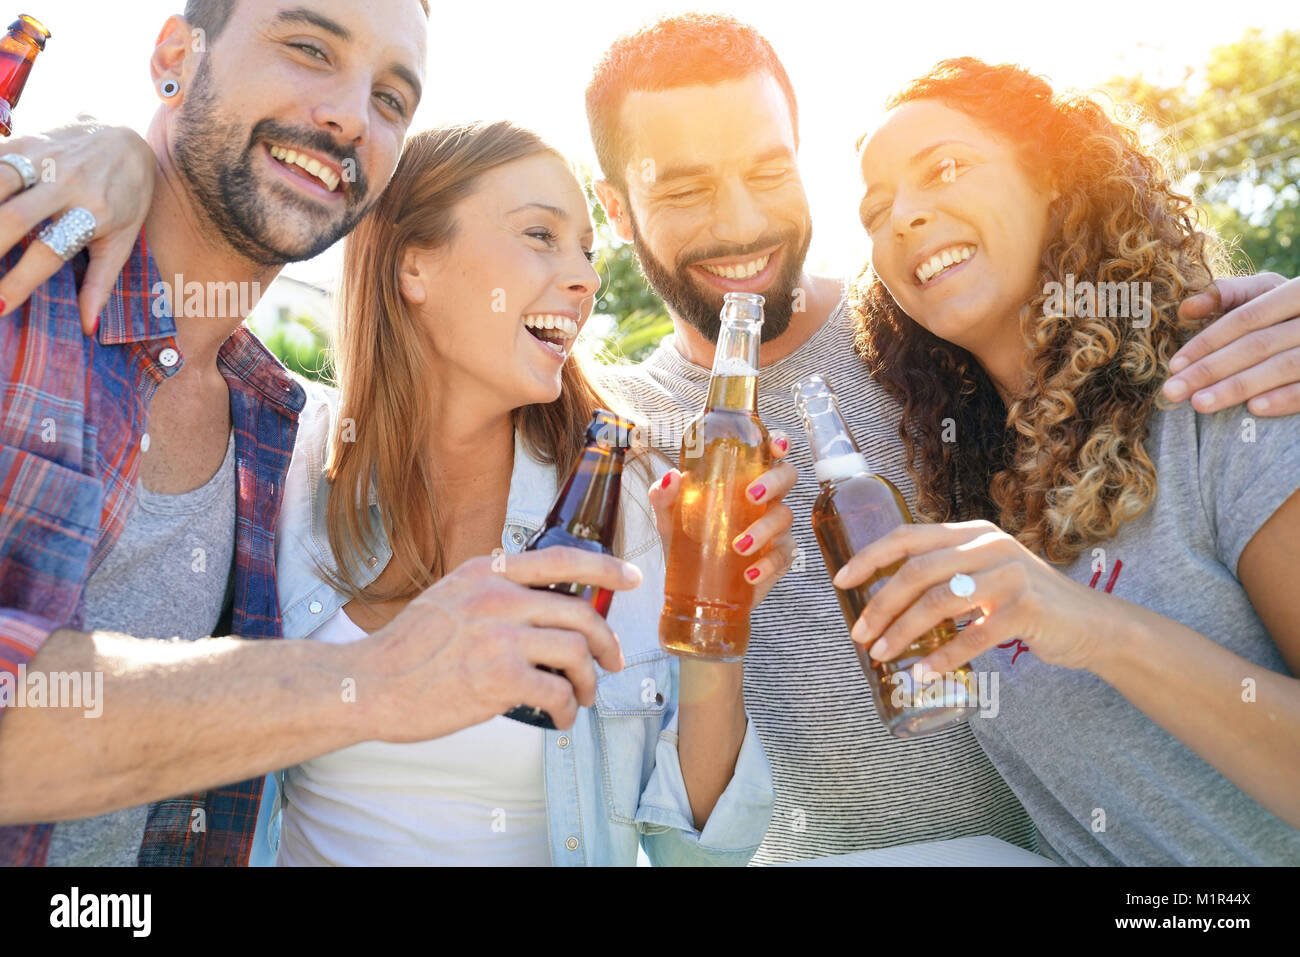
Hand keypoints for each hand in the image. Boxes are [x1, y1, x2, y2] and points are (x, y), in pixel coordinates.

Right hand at [0, 116, 155, 334]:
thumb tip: (87, 326)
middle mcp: (67, 184)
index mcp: (93, 213)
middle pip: (13, 217)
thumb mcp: (123, 240)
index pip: (48, 253)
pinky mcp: (25, 140)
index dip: (20, 282)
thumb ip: (101, 283)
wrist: (126, 139)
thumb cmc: (126, 198)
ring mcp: (43, 158)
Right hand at [367, 547, 639, 734]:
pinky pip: (559, 692)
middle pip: (580, 613)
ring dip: (589, 680)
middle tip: (610, 662)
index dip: (605, 569)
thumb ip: (492, 591)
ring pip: (577, 652)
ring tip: (583, 695)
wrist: (369, 684)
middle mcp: (497, 598)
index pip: (562, 560)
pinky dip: (569, 710)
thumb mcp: (450, 596)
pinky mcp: (499, 679)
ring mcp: (500, 638)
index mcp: (487, 574)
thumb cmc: (407, 649)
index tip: (631, 578)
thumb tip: (538, 604)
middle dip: (606, 642)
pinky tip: (561, 718)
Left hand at [649, 431, 797, 605]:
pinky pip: (782, 558)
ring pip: (784, 518)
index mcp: (744, 479)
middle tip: (750, 495)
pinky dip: (767, 566)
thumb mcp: (669, 517)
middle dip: (774, 482)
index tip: (775, 447)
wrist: (691, 585)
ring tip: (739, 546)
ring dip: (763, 530)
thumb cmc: (685, 539)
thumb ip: (664, 496)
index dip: (779, 443)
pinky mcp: (777, 559)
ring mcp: (775, 529)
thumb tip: (671, 477)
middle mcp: (765, 499)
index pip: (768, 453)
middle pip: (787, 477)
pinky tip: (750, 574)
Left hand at [832, 520, 1110, 673]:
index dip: (869, 557)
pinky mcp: (1025, 609)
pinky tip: (923, 674)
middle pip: (917, 571)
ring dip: (903, 632)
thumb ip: (947, 575)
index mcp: (971, 533)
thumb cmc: (1026, 602)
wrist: (1091, 624)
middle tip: (859, 634)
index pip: (908, 536)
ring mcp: (1009, 576)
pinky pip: (973, 636)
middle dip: (880, 604)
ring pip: (939, 602)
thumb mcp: (985, 574)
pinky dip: (943, 658)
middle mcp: (988, 546)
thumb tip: (884, 599)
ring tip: (882, 655)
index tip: (840, 581)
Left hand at [1163, 273, 1299, 415]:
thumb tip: (1186, 308)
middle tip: (1173, 391)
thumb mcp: (1266, 294)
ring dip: (1237, 387)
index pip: (1245, 318)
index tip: (1174, 365)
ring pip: (1281, 367)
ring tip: (1199, 403)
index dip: (1208, 342)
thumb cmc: (1290, 312)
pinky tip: (1252, 409)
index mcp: (1297, 292)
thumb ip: (1228, 296)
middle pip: (1257, 345)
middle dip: (1211, 369)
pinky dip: (1283, 399)